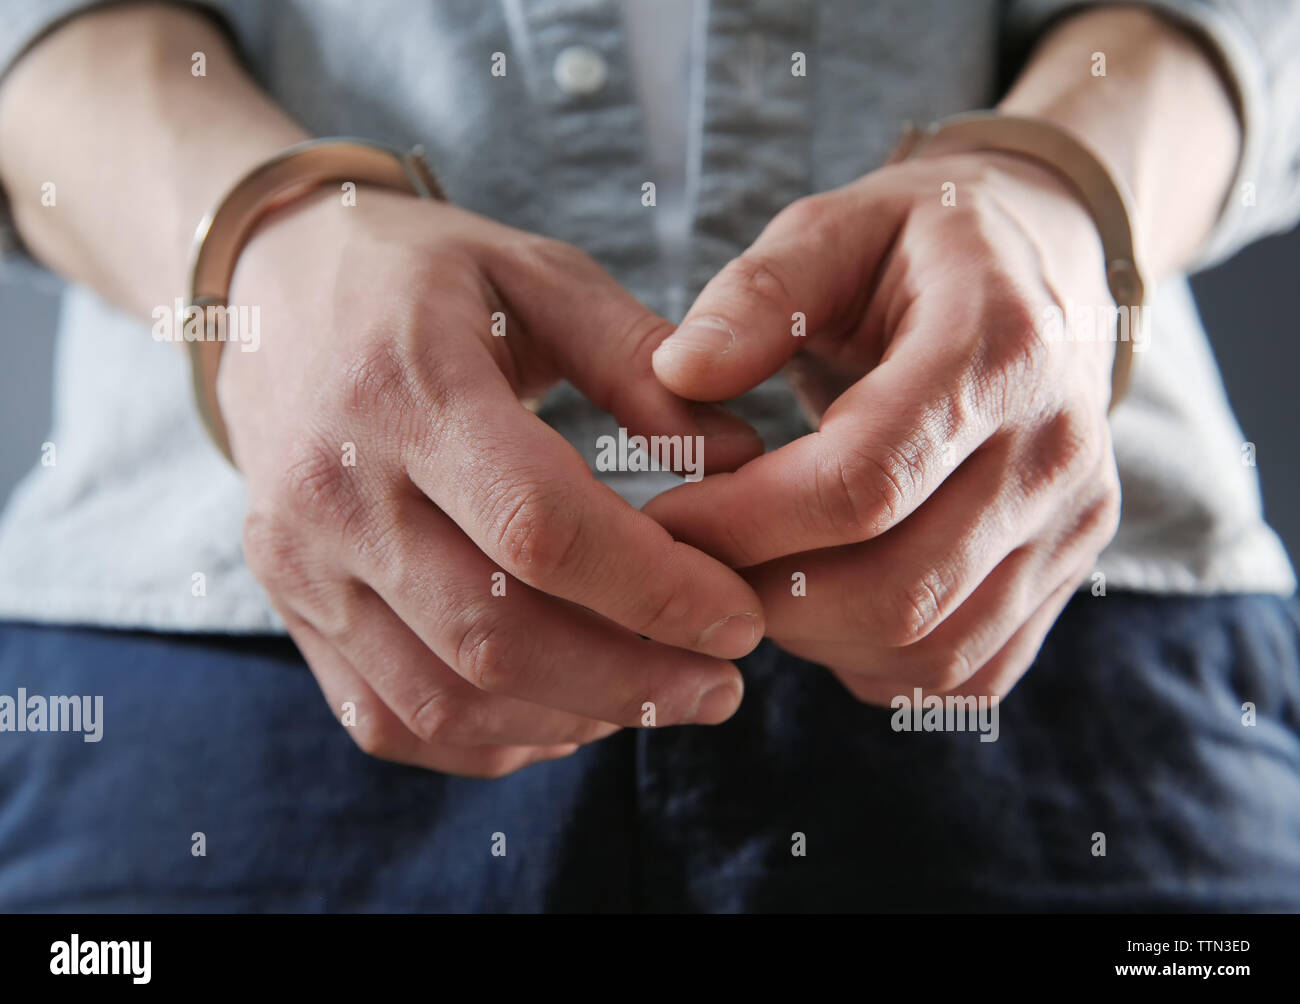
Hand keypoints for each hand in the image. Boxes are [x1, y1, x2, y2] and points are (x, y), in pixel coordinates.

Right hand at [220, 189, 765, 775]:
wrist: (268, 296)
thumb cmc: (422, 279)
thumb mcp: (537, 277)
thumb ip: (639, 360)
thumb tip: (742, 460)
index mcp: (405, 390)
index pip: (539, 527)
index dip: (654, 590)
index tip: (739, 618)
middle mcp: (335, 491)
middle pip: (493, 636)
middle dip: (630, 680)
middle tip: (723, 687)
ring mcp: (300, 564)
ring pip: (443, 697)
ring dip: (572, 719)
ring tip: (659, 699)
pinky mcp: (292, 609)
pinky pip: (392, 719)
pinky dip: (492, 738)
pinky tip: (566, 713)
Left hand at [646, 152, 1121, 703]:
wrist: (1034, 276)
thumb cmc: (911, 252)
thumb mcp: (832, 230)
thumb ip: (757, 294)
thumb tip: (678, 376)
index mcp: (1000, 350)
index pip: (865, 483)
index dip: (745, 521)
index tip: (664, 518)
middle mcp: (1057, 452)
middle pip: (899, 590)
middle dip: (767, 596)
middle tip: (691, 567)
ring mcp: (1075, 526)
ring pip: (930, 648)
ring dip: (812, 637)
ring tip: (751, 576)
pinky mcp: (1069, 576)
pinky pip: (963, 673)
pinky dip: (872, 661)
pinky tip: (819, 606)